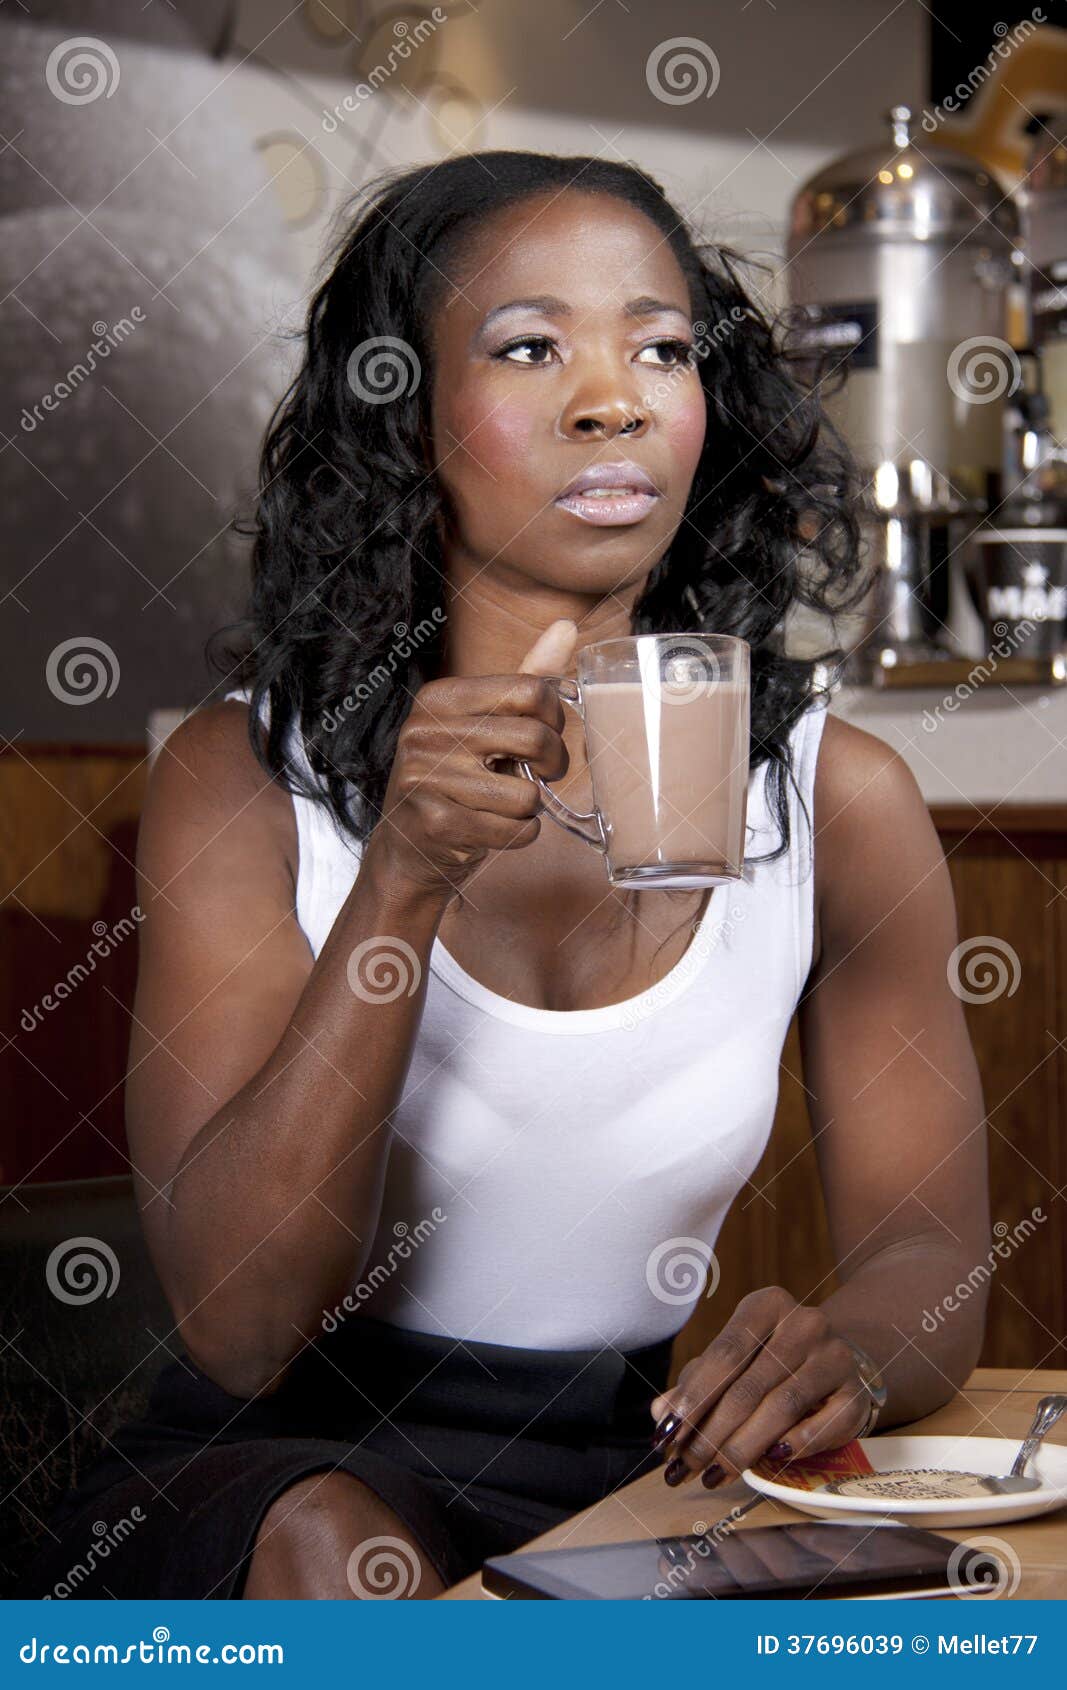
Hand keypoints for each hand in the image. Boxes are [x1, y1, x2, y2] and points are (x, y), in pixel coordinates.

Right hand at [366, 620, 577, 898]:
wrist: (406, 849)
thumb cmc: (454, 780)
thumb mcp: (483, 723)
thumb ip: (525, 679)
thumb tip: (567, 626)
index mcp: (440, 698)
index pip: (530, 690)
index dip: (555, 720)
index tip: (546, 737)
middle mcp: (426, 732)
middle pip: (535, 738)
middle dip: (554, 765)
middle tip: (543, 776)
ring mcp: (425, 779)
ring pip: (527, 794)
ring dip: (530, 808)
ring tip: (504, 805)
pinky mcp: (435, 823)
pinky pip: (515, 831)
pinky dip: (519, 837)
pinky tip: (494, 830)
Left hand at [648, 1286, 872, 1487]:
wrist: (834, 1359)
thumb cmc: (771, 1360)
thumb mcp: (735, 1362)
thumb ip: (697, 1385)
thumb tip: (660, 1414)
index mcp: (766, 1305)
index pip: (722, 1355)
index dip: (692, 1400)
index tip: (666, 1436)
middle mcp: (804, 1323)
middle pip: (748, 1386)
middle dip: (710, 1434)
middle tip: (685, 1467)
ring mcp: (835, 1355)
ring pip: (781, 1407)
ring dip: (742, 1447)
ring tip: (714, 1473)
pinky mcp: (857, 1392)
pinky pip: (826, 1424)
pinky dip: (796, 1444)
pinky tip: (770, 1461)